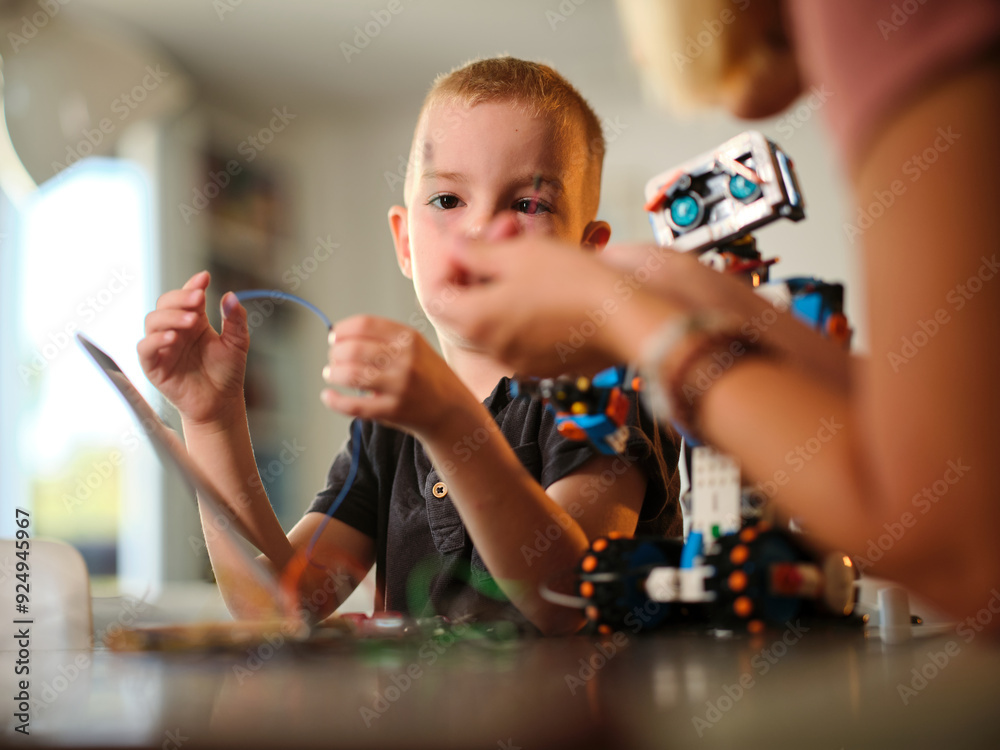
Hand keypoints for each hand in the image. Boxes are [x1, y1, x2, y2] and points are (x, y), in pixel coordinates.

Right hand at [137, 271, 249, 426]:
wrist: (221, 403)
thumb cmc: (226, 373)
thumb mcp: (237, 343)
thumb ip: (235, 320)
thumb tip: (231, 296)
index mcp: (194, 321)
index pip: (187, 296)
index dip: (193, 285)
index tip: (205, 278)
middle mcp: (175, 330)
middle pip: (165, 304)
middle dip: (180, 298)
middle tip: (198, 298)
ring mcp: (162, 346)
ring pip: (152, 321)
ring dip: (170, 317)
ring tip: (191, 321)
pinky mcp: (153, 365)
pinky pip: (145, 348)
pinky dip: (155, 340)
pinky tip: (173, 338)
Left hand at [320, 316, 474, 439]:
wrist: (451, 409)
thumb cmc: (426, 375)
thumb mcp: (415, 346)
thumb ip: (383, 337)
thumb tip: (338, 335)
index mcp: (409, 338)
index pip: (364, 325)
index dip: (342, 330)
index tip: (334, 337)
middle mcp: (405, 360)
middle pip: (353, 349)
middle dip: (335, 353)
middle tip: (334, 358)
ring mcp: (399, 386)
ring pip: (350, 374)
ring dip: (333, 372)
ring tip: (332, 374)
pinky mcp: (392, 410)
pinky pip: (353, 405)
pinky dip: (333, 400)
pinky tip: (328, 396)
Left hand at [438, 233, 679, 375]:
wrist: (627, 316)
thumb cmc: (573, 281)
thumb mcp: (518, 254)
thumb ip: (477, 252)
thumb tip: (454, 247)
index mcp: (475, 320)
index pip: (435, 296)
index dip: (447, 265)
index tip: (467, 243)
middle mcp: (491, 347)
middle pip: (465, 308)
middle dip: (478, 268)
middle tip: (505, 235)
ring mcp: (518, 360)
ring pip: (495, 318)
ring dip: (503, 282)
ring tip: (532, 247)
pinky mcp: (545, 364)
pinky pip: (522, 332)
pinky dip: (526, 305)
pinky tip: (551, 278)